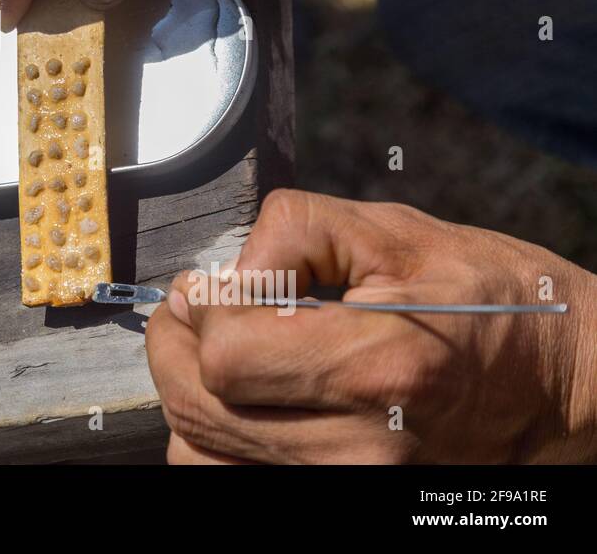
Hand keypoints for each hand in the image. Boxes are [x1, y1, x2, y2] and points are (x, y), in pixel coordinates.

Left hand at [146, 189, 596, 462]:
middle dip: (174, 347)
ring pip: (205, 455)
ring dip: (189, 396)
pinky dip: (218, 440)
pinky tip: (240, 398)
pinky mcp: (351, 498)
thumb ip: (295, 234)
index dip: (199, 310)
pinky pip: (237, 481)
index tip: (206, 285)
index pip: (226, 356)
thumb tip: (222, 275)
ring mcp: (354, 482)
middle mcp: (361, 444)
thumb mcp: (395, 232)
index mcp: (376, 364)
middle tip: (192, 308)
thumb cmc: (489, 299)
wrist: (566, 379)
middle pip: (201, 410)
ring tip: (216, 351)